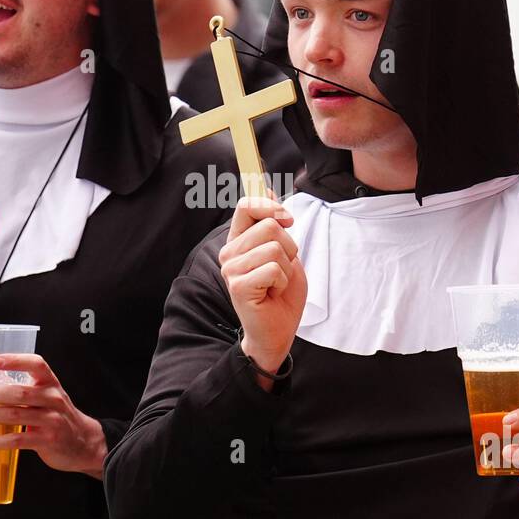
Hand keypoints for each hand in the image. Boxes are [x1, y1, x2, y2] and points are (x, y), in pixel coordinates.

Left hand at [0, 354, 106, 479]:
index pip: (36, 364)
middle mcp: (53, 399)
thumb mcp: (41, 395)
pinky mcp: (47, 441)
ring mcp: (51, 420)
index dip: (16, 360)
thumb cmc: (55, 414)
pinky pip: (17, 440)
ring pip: (14, 416)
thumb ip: (12, 383)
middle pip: (19, 392)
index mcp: (50, 383)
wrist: (84, 442)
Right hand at [218, 193, 306, 377]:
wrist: (277, 332)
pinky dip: (282, 282)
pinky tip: (272, 294)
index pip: (247, 205)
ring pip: (275, 248)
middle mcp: (229, 252)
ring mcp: (231, 269)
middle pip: (269, 225)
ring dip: (287, 268)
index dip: (270, 206)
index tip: (287, 219)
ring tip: (277, 284)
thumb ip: (273, 223)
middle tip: (282, 270)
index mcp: (238, 240)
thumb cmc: (281, 294)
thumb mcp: (284, 251)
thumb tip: (266, 187)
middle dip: (289, 247)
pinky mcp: (238, 286)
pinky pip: (273, 269)